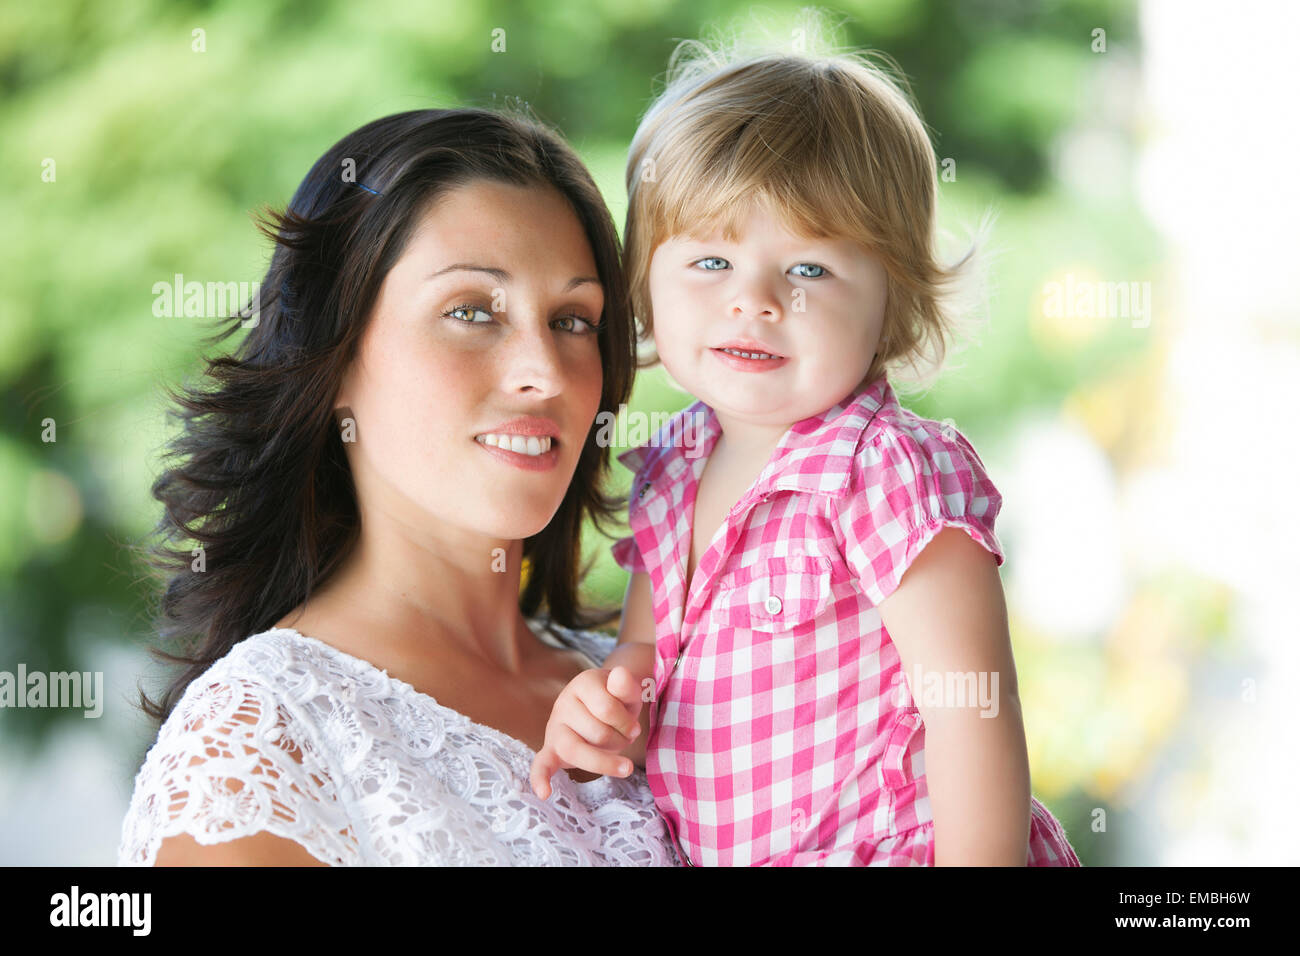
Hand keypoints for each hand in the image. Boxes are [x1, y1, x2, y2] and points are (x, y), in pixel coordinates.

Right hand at [529, 665, 644, 800]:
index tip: (634, 726)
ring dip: (605, 761)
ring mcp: (555, 727)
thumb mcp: (628, 691)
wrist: (604, 708)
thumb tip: (621, 675)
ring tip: (625, 766)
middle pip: (597, 733)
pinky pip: (540, 764)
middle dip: (620, 740)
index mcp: (583, 683)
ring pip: (577, 751)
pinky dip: (541, 779)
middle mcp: (564, 703)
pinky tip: (544, 793)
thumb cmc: (618, 701)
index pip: (607, 710)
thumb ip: (627, 686)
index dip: (627, 723)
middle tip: (626, 738)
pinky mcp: (551, 749)